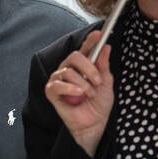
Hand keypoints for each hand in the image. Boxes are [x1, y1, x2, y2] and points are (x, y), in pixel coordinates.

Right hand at [45, 29, 113, 157]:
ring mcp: (58, 79)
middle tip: (98, 81)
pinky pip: (58, 84)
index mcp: (82, 66)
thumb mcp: (106, 83)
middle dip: (89, 67)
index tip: (99, 34)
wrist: (93, 124)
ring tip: (89, 95)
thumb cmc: (99, 105)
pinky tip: (79, 94)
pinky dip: (70, 88)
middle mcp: (69, 69)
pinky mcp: (51, 91)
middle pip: (75, 56)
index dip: (90, 41)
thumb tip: (106, 47)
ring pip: (69, 71)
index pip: (85, 49)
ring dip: (83, 84)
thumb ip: (103, 65)